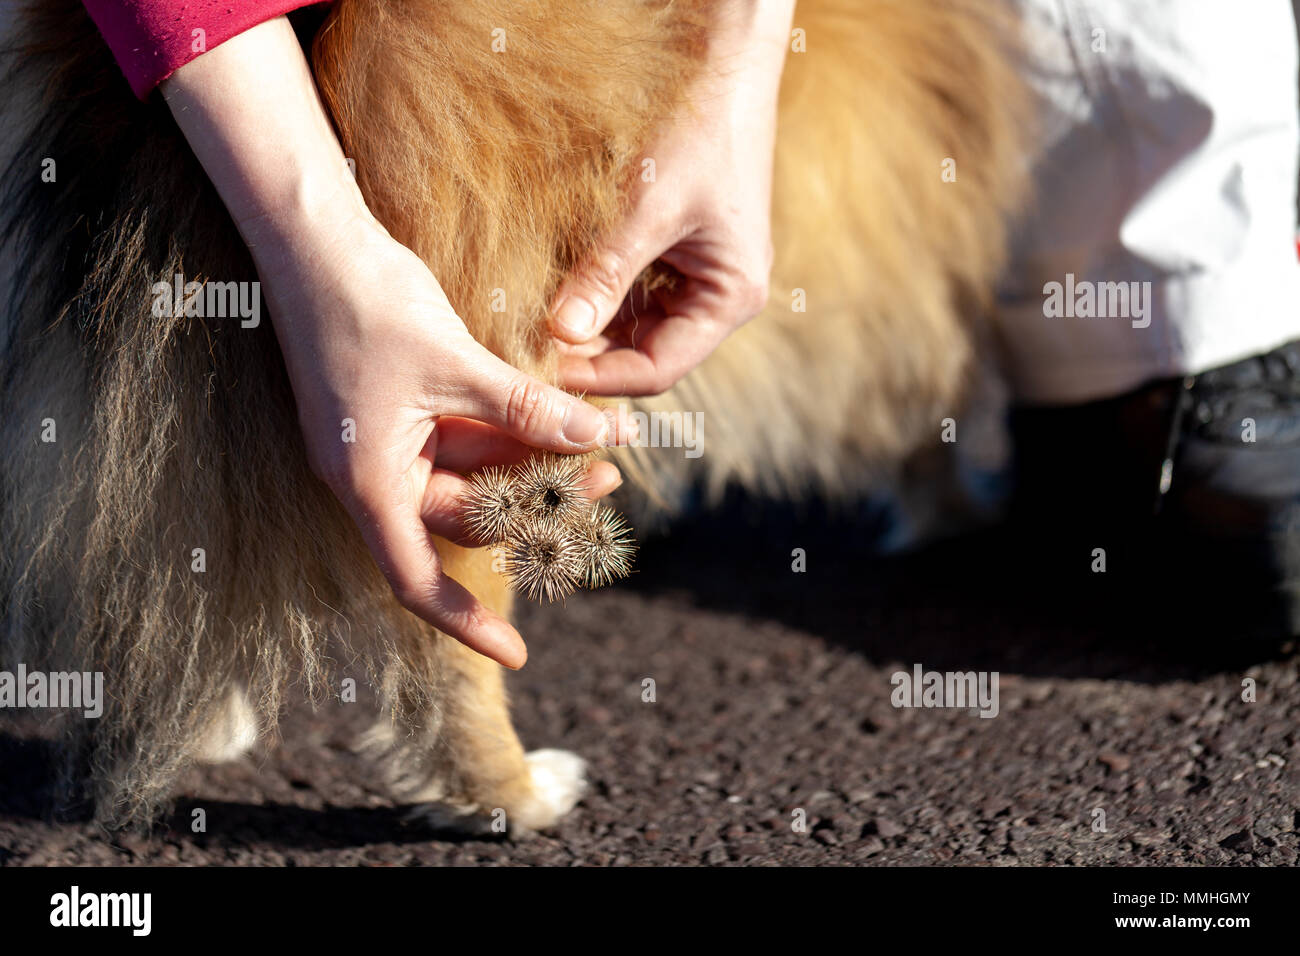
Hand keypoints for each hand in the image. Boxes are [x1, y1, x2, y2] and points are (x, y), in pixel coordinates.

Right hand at [259, 210, 625, 668]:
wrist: (315, 236)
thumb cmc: (367, 302)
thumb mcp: (456, 365)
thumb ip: (525, 409)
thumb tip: (597, 439)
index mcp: (368, 481)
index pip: (416, 578)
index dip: (464, 622)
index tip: (516, 654)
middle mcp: (376, 471)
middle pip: (465, 516)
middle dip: (536, 504)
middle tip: (606, 478)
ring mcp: (390, 439)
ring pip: (474, 473)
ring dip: (533, 461)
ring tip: (603, 439)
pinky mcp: (404, 406)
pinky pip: (466, 435)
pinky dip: (511, 428)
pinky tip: (562, 413)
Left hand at [549, 1, 793, 396]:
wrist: (725, 65)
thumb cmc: (700, 131)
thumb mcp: (647, 207)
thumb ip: (605, 273)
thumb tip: (559, 334)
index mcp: (731, 298)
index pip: (658, 369)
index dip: (599, 379)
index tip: (541, 368)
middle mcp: (721, 298)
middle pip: (646, 354)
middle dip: (589, 356)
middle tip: (525, 350)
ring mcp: (700, 276)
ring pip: (635, 326)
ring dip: (587, 327)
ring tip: (531, 325)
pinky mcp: (680, 253)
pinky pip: (634, 292)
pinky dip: (596, 295)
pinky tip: (555, 290)